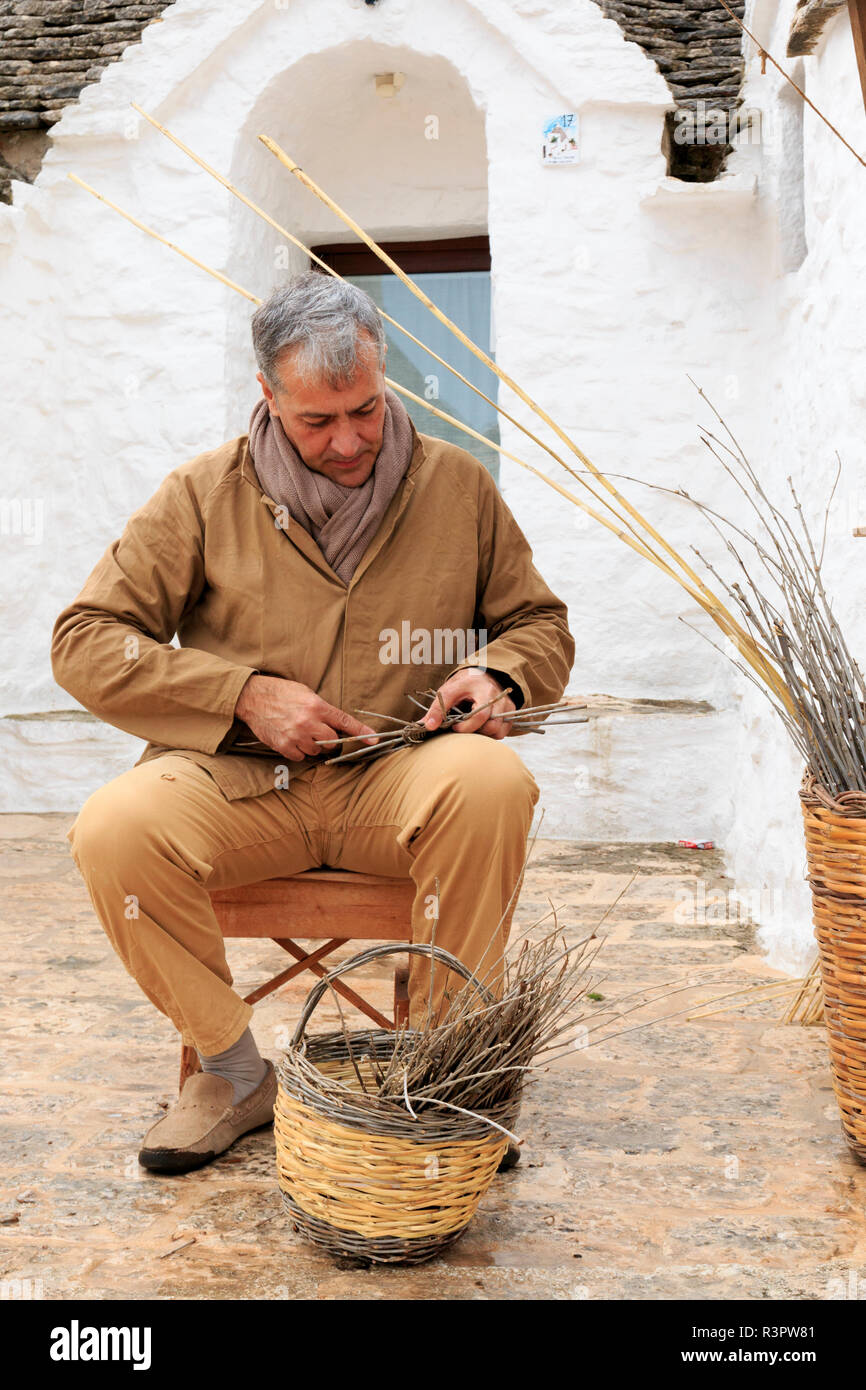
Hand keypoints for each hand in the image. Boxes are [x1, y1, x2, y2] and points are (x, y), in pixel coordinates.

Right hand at [235, 675, 378, 760]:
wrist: (253, 697)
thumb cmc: (281, 692)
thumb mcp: (305, 693)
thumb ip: (322, 708)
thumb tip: (336, 723)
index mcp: (316, 706)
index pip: (345, 721)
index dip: (361, 732)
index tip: (374, 739)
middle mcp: (308, 722)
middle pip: (332, 741)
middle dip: (329, 739)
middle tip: (320, 732)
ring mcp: (296, 735)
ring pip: (316, 751)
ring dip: (313, 746)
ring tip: (301, 733)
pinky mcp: (283, 746)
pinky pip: (300, 757)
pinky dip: (299, 751)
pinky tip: (292, 739)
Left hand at [422, 669, 515, 740]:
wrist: (482, 676)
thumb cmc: (462, 687)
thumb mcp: (447, 692)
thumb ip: (436, 708)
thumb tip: (427, 726)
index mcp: (476, 685)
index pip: (476, 713)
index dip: (465, 726)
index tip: (453, 728)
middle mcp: (493, 693)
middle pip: (489, 723)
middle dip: (473, 731)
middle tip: (461, 729)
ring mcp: (504, 702)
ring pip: (497, 729)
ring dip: (483, 735)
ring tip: (472, 728)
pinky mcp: (511, 709)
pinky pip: (503, 731)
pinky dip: (493, 734)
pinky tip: (482, 728)